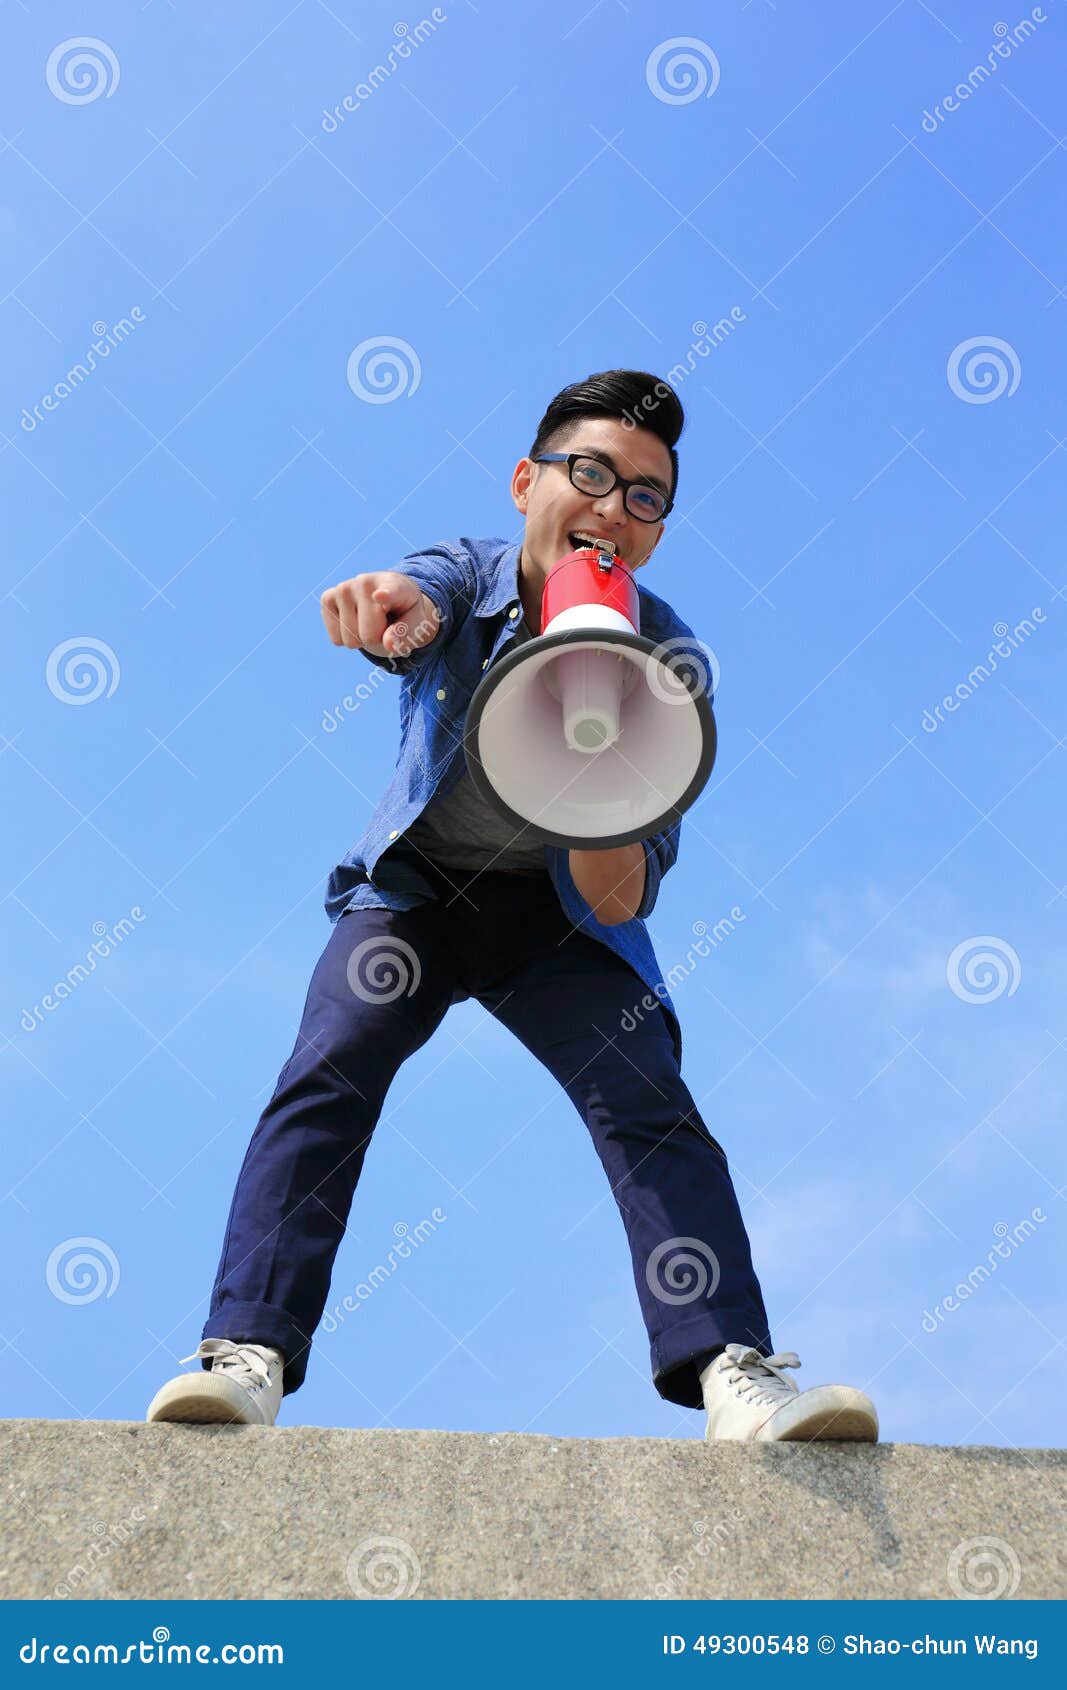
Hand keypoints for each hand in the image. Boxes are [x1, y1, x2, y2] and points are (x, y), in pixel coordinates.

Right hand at [320, 571, 440, 659]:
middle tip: (383, 624)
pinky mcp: (327, 598)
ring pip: (350, 640)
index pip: (390, 592)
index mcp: (397, 586)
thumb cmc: (403, 613)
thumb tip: (389, 643)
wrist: (386, 597)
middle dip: (377, 638)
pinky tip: (354, 620)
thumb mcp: (416, 625)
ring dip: (361, 639)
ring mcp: (344, 588)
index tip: (381, 596)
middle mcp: (367, 581)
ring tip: (368, 620)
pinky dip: (346, 638)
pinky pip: (336, 639)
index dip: (386, 595)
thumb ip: (405, 634)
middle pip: (368, 635)